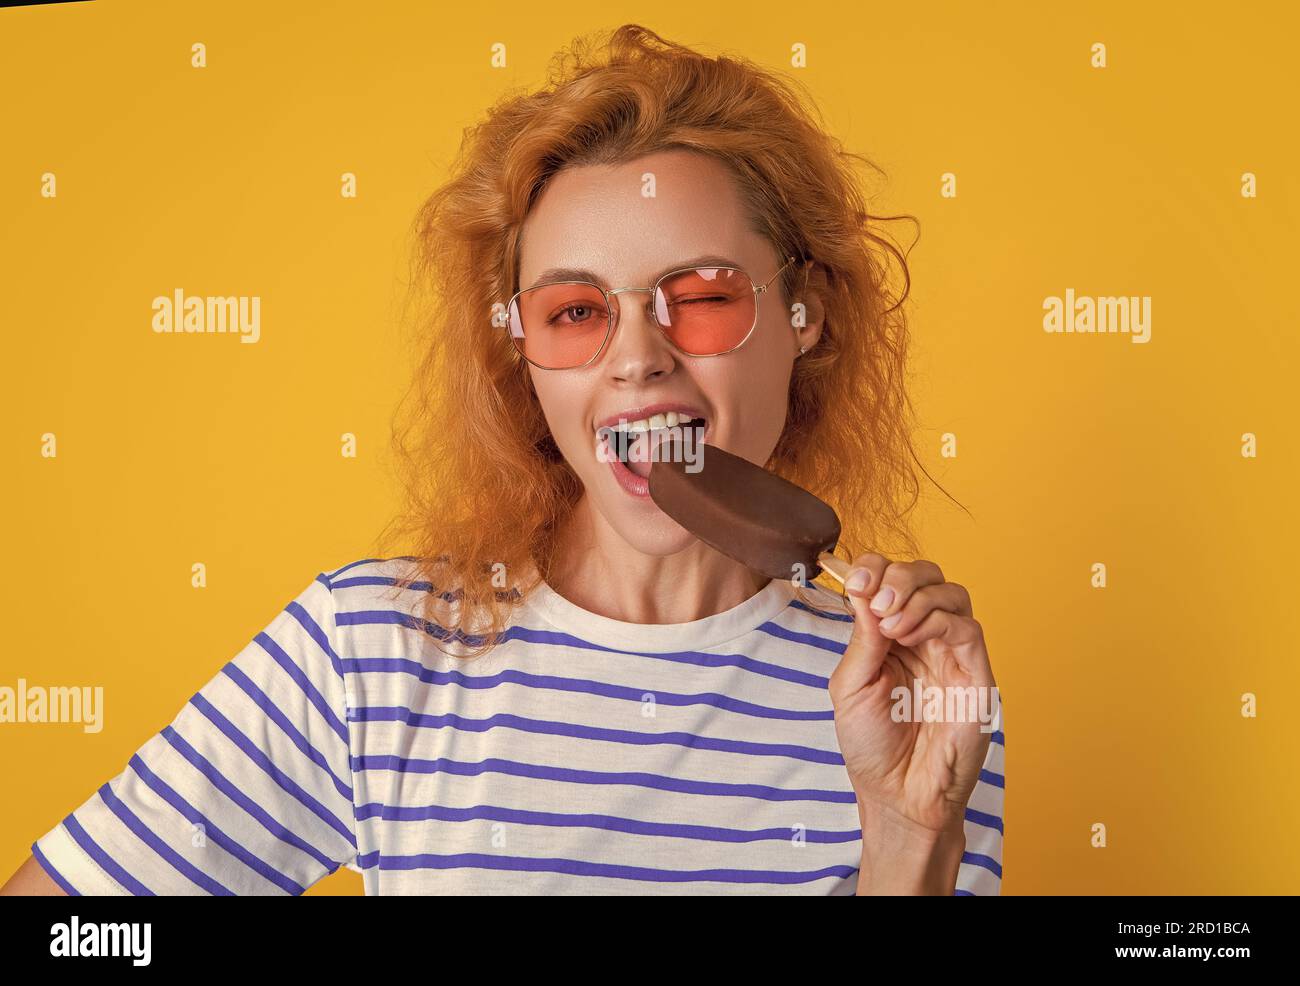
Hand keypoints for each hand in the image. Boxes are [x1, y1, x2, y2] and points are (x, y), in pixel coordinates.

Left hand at [827, 553, 997, 892]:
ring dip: (917, 597)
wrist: (898, 796)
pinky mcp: (975, 674)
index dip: (876, 568)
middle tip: (877, 603)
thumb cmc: (872, 747)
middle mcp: (923, 638)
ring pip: (951, 593)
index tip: (856, 582)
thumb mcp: (851, 686)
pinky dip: (938, 621)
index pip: (891, 579)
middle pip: (926, 576)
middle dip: (898, 577)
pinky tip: (911, 637)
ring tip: (891, 625)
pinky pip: (968, 628)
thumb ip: (861, 637)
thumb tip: (864, 587)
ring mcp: (951, 655)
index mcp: (889, 635)